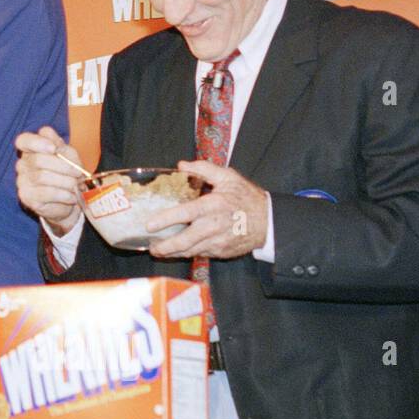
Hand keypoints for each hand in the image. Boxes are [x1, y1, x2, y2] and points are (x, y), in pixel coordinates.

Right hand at [14, 126, 85, 235]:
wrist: (68, 200)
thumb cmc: (66, 174)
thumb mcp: (69, 156)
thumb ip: (62, 148)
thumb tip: (56, 148)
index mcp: (31, 150)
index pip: (23, 141)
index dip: (37, 142)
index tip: (53, 148)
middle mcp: (22, 164)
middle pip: (37, 160)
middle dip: (63, 166)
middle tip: (79, 173)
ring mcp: (22, 182)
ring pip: (42, 177)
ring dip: (66, 182)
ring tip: (77, 186)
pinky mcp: (27, 198)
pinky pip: (46, 193)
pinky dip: (64, 195)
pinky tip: (72, 197)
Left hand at [147, 160, 268, 258]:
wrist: (268, 221)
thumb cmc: (246, 197)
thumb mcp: (228, 177)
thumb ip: (204, 169)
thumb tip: (181, 165)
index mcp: (213, 205)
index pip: (185, 214)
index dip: (165, 220)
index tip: (149, 225)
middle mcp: (213, 226)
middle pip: (184, 240)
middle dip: (165, 246)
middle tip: (151, 246)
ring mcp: (218, 241)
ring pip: (190, 251)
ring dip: (173, 253)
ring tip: (159, 250)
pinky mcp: (221, 251)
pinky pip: (200, 254)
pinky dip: (188, 253)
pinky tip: (178, 250)